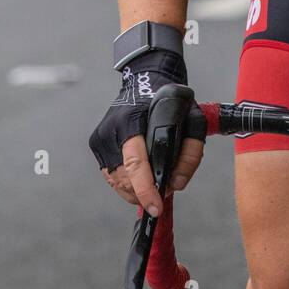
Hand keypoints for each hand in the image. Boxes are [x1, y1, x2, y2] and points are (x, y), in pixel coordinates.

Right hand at [89, 51, 205, 215]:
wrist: (144, 80)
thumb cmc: (169, 101)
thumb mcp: (192, 118)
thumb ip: (191, 152)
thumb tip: (177, 183)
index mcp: (132, 119)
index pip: (135, 162)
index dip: (144, 188)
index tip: (155, 207)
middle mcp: (111, 128)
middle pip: (124, 178)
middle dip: (144, 193)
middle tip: (162, 194)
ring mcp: (100, 136)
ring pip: (116, 181)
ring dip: (135, 191)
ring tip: (152, 185)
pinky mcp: (96, 142)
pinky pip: (111, 175)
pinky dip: (126, 182)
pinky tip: (139, 177)